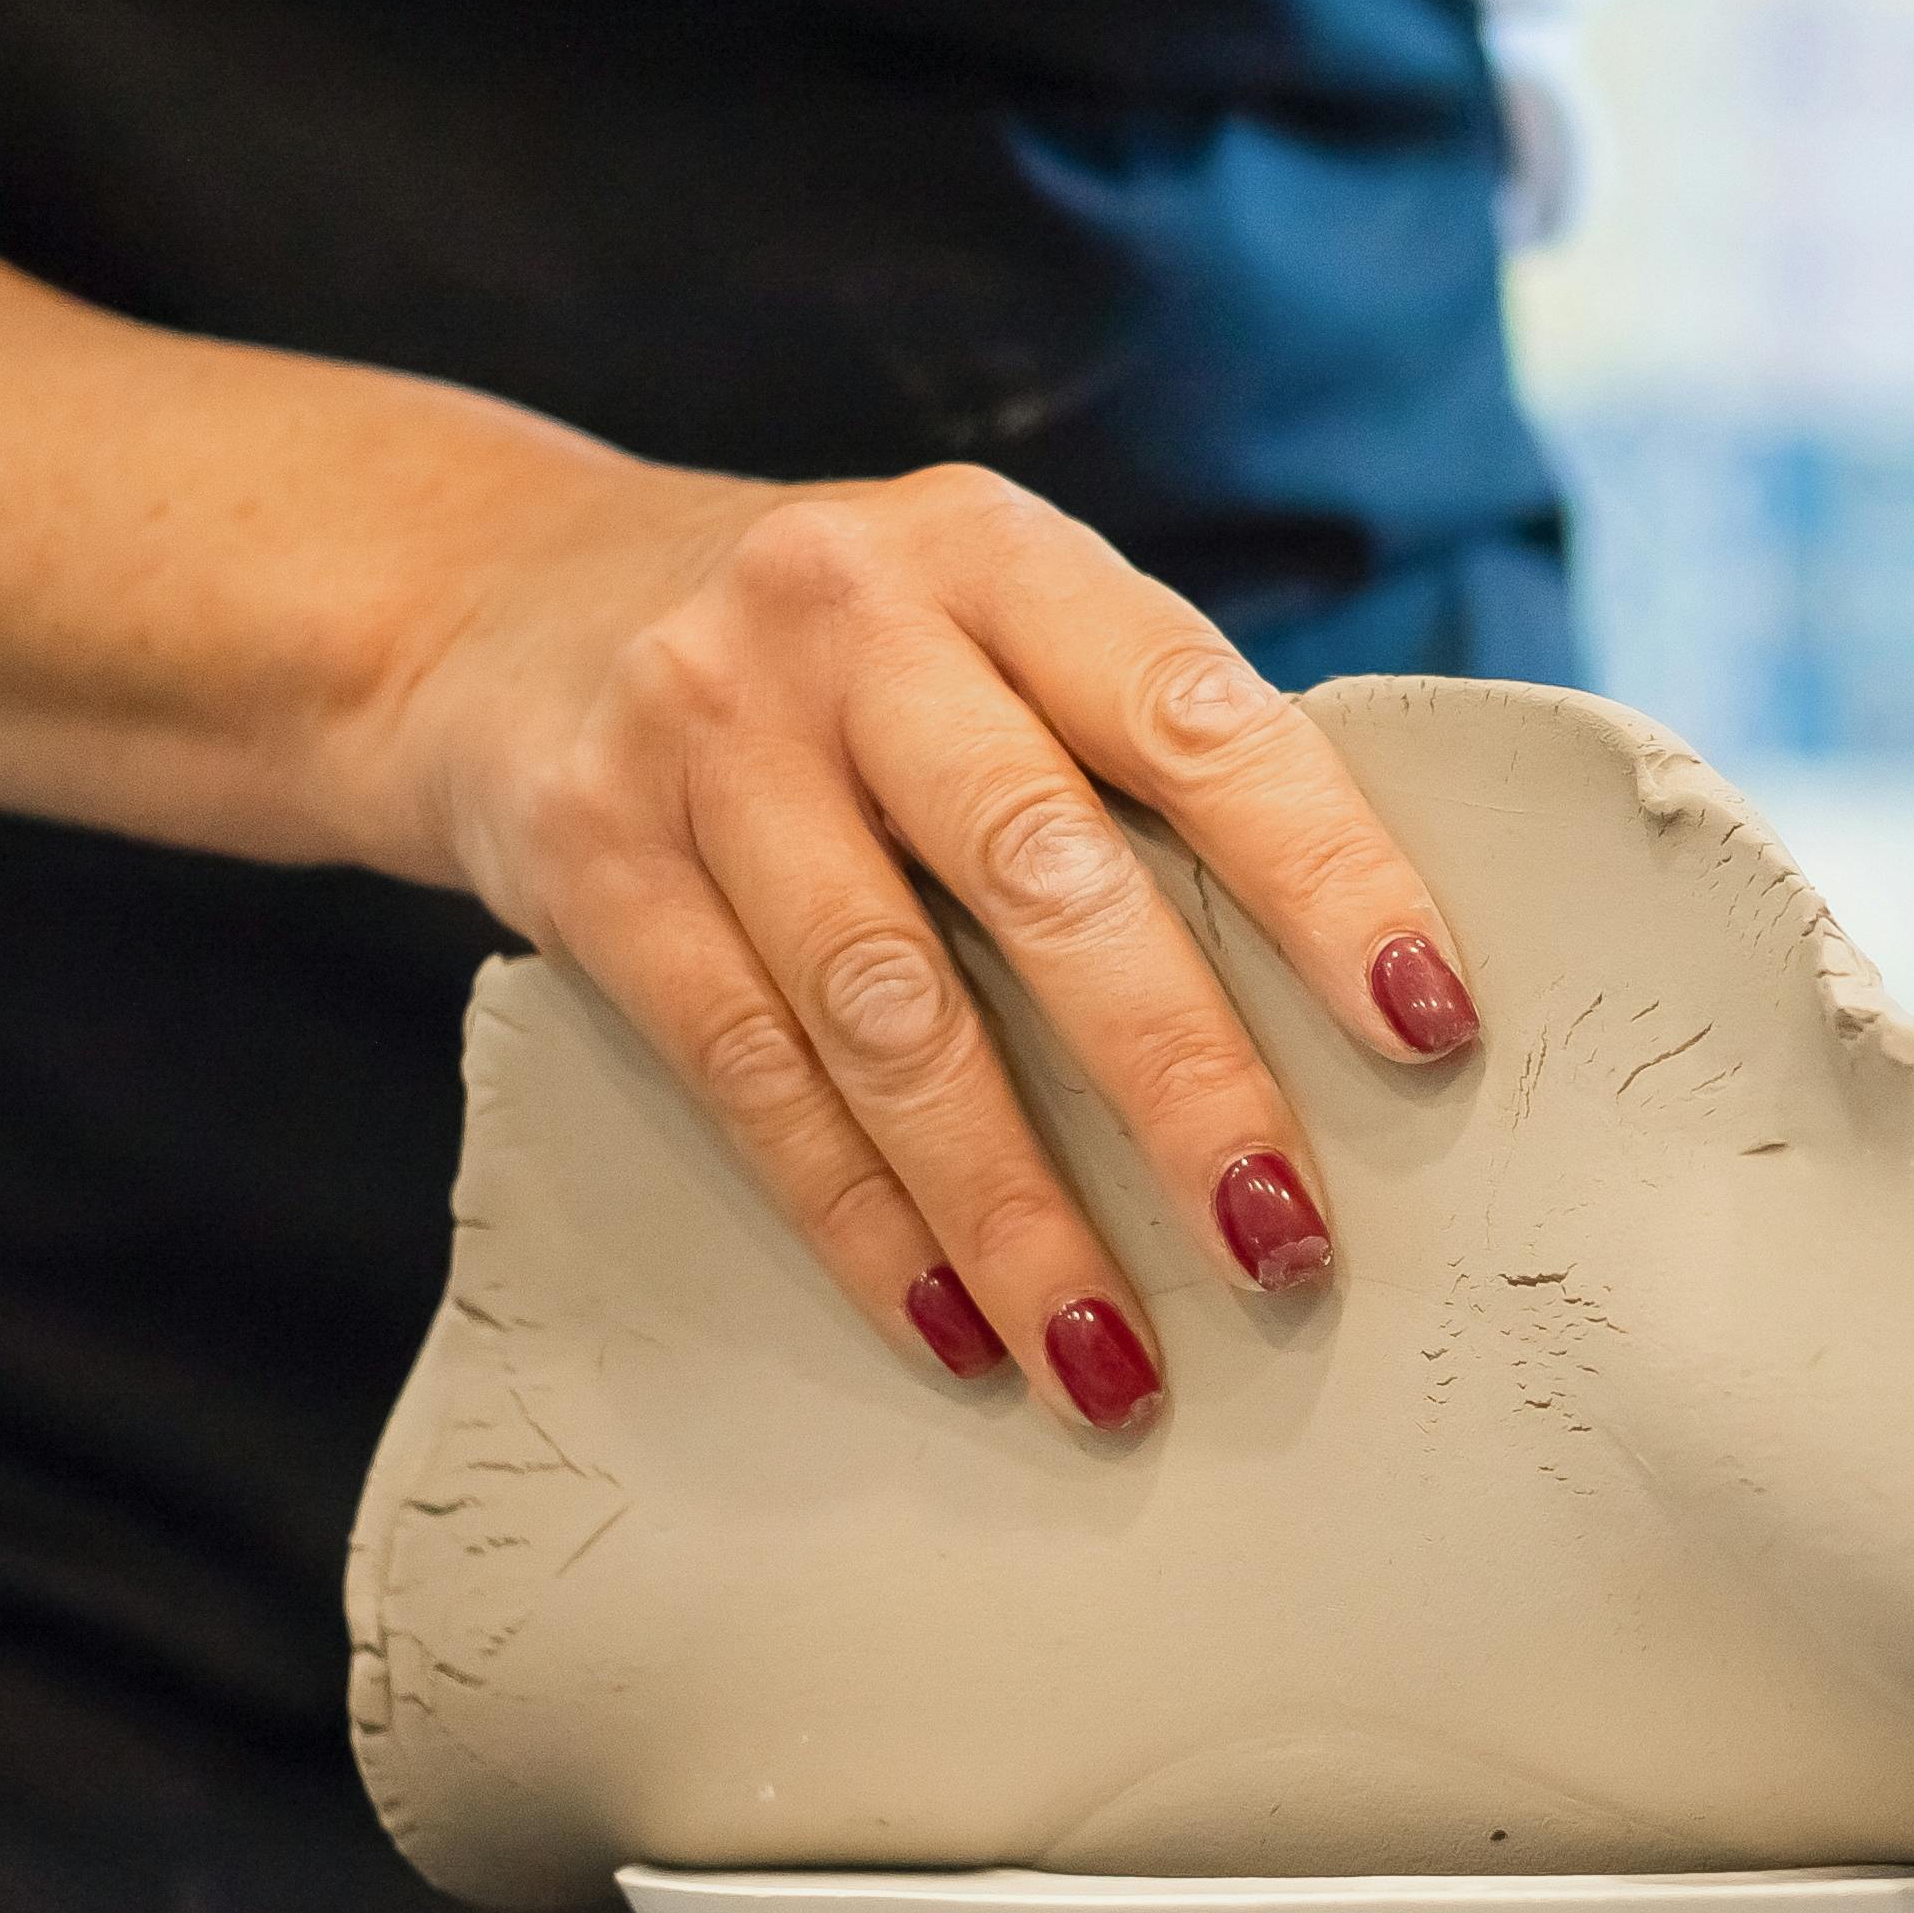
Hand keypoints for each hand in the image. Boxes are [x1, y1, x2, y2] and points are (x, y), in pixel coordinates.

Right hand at [393, 462, 1479, 1431]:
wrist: (486, 597)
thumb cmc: (824, 652)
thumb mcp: (971, 617)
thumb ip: (1123, 741)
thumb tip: (1361, 975)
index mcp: (997, 553)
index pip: (1195, 715)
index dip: (1323, 872)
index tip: (1427, 1023)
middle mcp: (851, 620)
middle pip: (1046, 874)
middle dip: (1181, 1079)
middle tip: (1282, 1244)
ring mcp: (706, 736)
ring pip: (893, 1010)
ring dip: (1016, 1209)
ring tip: (1113, 1360)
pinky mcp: (591, 857)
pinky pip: (751, 1074)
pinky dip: (861, 1221)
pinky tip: (950, 1327)